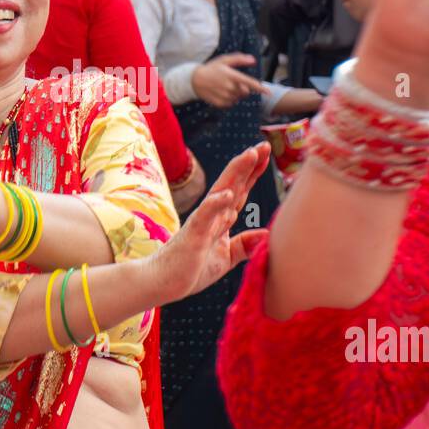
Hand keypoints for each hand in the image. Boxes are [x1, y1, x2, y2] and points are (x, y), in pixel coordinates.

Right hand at [144, 142, 270, 303]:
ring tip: (250, 155)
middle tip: (263, 145)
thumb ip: (244, 246)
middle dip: (248, 164)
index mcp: (220, 220)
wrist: (162, 283)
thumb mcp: (225, 258)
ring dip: (235, 173)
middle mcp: (211, 215)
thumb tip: (266, 234)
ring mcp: (202, 222)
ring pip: (221, 191)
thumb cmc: (190, 270)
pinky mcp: (192, 234)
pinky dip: (216, 203)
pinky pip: (204, 216)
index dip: (252, 172)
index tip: (265, 154)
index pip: (239, 191)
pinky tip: (228, 194)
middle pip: (233, 184)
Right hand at [192, 53, 265, 107]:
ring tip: (225, 87)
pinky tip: (221, 93)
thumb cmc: (211, 68)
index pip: (250, 83)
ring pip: (239, 98)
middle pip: (246, 92)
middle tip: (233, 82)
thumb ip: (239, 59)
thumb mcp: (224, 60)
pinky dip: (230, 99)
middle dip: (244, 88)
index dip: (261, 88)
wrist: (195, 80)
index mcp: (232, 76)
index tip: (269, 93)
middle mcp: (230, 87)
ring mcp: (225, 96)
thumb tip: (253, 60)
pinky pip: (232, 103)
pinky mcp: (221, 104)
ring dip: (236, 94)